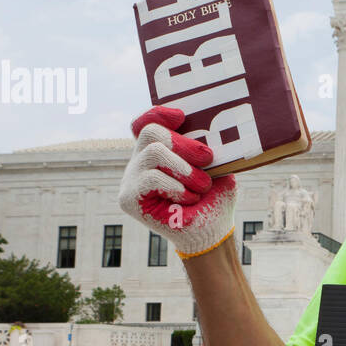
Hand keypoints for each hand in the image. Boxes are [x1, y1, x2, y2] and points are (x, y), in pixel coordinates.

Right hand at [118, 106, 237, 257]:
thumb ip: (210, 147)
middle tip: (208, 158)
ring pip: (154, 152)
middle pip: (151, 131)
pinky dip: (177, 187)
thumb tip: (210, 128)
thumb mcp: (218, 167)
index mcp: (158, 151)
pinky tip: (188, 199)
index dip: (159, 114)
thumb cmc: (214, 198)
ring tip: (202, 186)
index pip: (145, 123)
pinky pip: (151, 178)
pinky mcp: (128, 199)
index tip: (182, 117)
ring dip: (185, 169)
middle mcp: (140, 162)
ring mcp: (131, 179)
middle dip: (183, 143)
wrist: (211, 231)